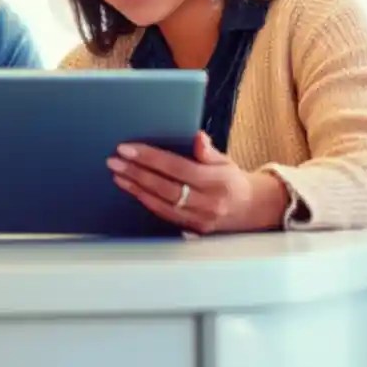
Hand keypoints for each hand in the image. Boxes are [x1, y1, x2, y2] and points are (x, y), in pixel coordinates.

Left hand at [108, 132, 288, 233]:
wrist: (251, 210)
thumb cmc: (233, 181)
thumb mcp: (225, 161)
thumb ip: (208, 151)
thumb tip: (197, 137)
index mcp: (217, 181)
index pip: (177, 167)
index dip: (150, 158)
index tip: (127, 148)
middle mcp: (208, 202)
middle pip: (165, 187)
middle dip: (136, 173)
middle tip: (114, 161)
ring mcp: (199, 218)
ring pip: (161, 203)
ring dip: (136, 188)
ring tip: (117, 174)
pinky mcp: (192, 229)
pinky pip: (164, 215)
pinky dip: (145, 201)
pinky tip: (131, 189)